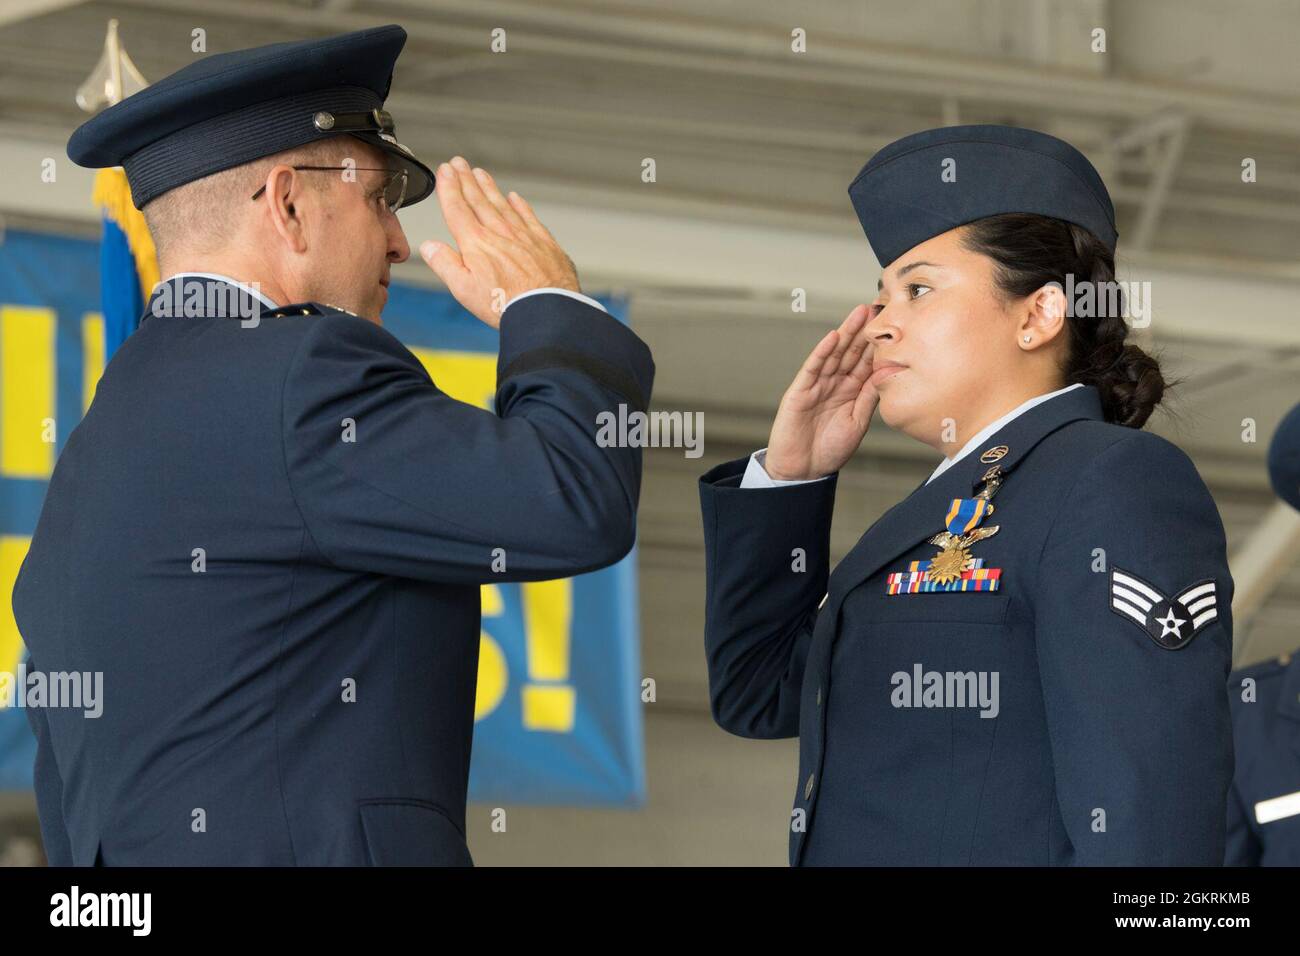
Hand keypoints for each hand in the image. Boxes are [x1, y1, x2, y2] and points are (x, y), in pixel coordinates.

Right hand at [420, 156, 579, 328]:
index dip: (449, 188)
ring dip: (489, 187)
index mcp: (476, 243)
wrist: (547, 310)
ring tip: (480, 173)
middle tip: (459, 163)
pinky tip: (514, 197)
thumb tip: (429, 246)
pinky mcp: (544, 243)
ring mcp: (523, 235)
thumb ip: (445, 264)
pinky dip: (520, 205)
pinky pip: (529, 217)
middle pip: (479, 201)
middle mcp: (499, 233)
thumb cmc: (505, 305)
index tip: (445, 171)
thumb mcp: (464, 289)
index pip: (458, 209)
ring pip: (502, 204)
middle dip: (466, 180)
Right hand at [764, 305, 879, 479]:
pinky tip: (832, 338)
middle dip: (864, 331)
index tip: (894, 325)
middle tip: (879, 307)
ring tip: (859, 313)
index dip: (878, 344)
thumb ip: (869, 398)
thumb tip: (887, 374)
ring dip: (846, 333)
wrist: (803, 471)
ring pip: (834, 354)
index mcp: (850, 391)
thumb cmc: (830, 450)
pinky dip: (822, 352)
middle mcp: (834, 384)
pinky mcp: (800, 392)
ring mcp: (816, 385)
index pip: (866, 362)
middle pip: (851, 352)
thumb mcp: (858, 422)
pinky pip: (812, 368)